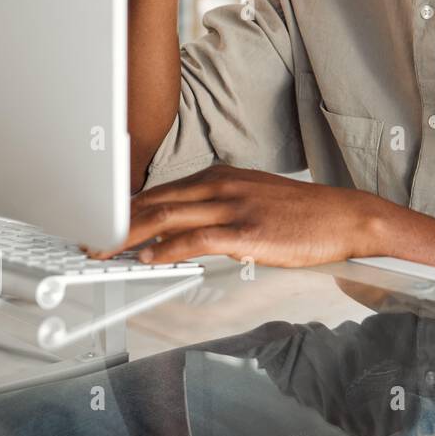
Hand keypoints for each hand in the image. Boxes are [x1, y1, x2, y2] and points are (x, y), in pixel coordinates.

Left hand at [88, 165, 372, 266]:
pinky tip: (149, 259)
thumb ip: (218, 207)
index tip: (103, 224)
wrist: (345, 216)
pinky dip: (168, 249)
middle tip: (89, 240)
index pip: (161, 191)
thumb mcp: (255, 197)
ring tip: (104, 251)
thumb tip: (181, 230)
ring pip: (168, 217)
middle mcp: (223, 185)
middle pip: (155, 201)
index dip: (125, 210)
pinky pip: (197, 239)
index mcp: (222, 176)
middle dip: (116, 223)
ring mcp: (235, 207)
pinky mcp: (248, 231)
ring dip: (129, 236)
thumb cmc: (304, 213)